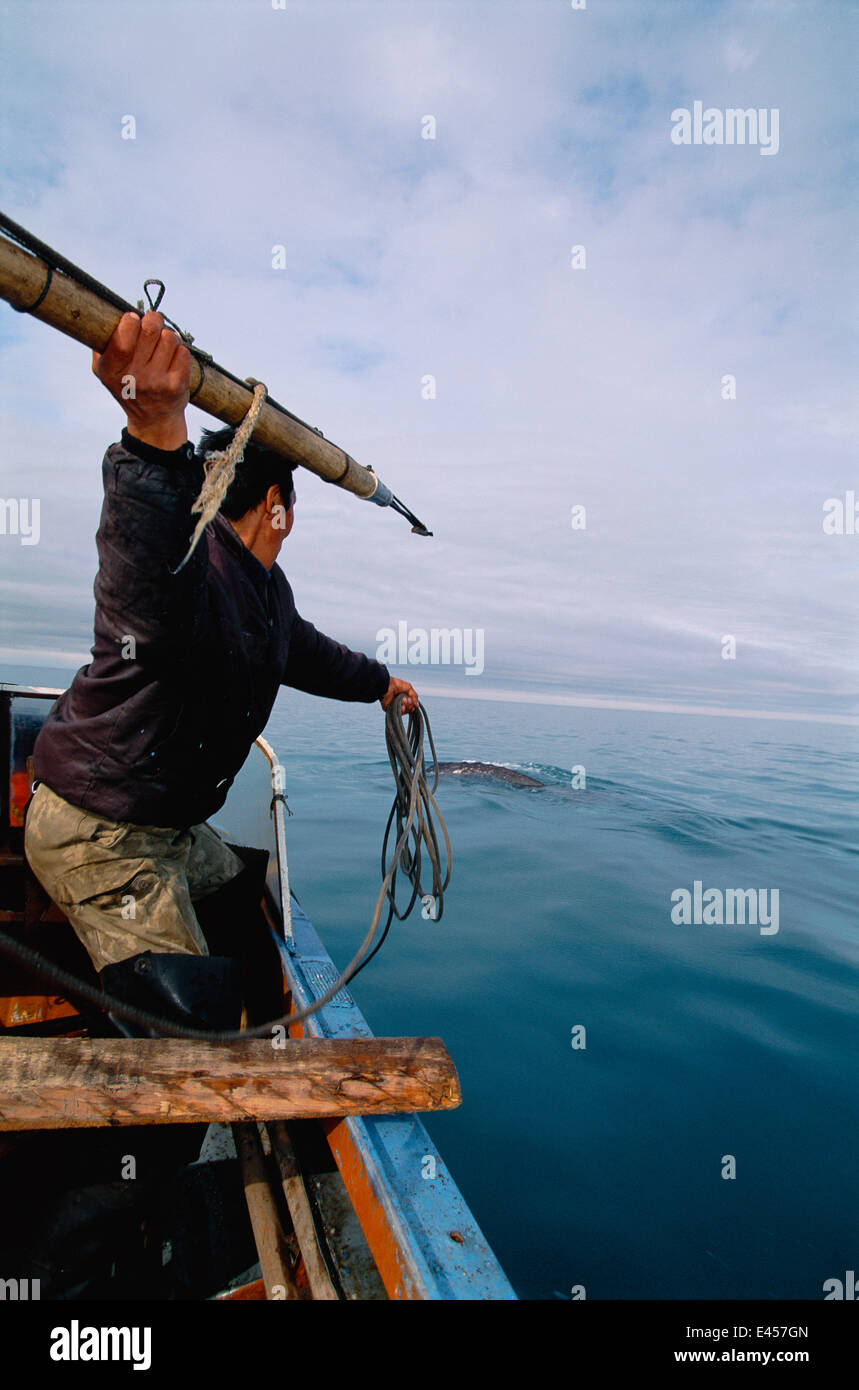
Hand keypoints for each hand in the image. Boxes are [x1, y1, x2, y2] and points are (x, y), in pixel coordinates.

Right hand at [92, 310, 190, 449]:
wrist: (153, 419)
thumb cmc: (128, 385)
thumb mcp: (104, 370)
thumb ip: (100, 345)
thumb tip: (106, 317)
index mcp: (110, 370)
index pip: (123, 335)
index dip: (131, 320)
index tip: (133, 320)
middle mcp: (133, 377)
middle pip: (150, 329)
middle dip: (153, 320)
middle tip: (152, 324)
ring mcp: (156, 382)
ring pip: (169, 337)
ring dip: (168, 336)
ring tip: (162, 346)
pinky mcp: (176, 385)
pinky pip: (183, 351)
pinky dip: (179, 350)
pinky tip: (172, 359)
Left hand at [381, 677, 418, 715]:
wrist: (388, 685)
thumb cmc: (397, 685)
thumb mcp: (409, 688)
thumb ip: (414, 696)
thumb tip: (417, 705)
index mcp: (405, 698)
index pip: (411, 705)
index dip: (413, 705)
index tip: (413, 702)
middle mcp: (400, 703)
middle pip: (409, 709)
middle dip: (410, 705)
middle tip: (407, 699)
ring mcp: (396, 707)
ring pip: (404, 711)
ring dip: (406, 706)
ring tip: (403, 700)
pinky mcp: (391, 710)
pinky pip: (398, 713)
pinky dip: (402, 710)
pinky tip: (401, 704)